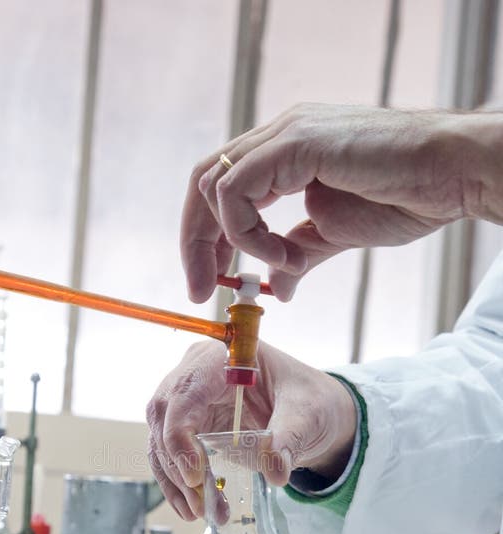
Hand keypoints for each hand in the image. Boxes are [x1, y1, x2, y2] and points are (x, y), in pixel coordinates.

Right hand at [146, 340, 356, 519]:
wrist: (310, 410)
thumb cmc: (308, 399)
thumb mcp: (308, 413)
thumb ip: (290, 436)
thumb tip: (276, 470)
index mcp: (219, 358)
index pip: (183, 395)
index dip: (180, 436)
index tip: (196, 476)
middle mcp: (193, 374)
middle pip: (164, 419)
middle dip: (176, 466)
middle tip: (200, 504)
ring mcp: (186, 400)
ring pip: (160, 441)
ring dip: (175, 481)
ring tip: (201, 513)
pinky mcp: (187, 425)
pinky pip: (168, 455)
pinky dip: (176, 484)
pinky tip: (192, 509)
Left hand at [181, 104, 502, 301]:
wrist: (449, 176)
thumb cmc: (404, 196)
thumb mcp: (333, 235)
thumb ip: (298, 256)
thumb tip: (276, 289)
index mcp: (282, 153)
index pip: (220, 190)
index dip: (205, 238)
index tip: (208, 282)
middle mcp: (277, 136)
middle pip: (203, 183)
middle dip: (194, 242)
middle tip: (200, 290)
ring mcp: (284, 133)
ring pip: (213, 184)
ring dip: (228, 241)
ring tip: (275, 269)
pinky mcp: (295, 141)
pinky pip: (238, 190)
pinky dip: (248, 233)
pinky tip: (285, 255)